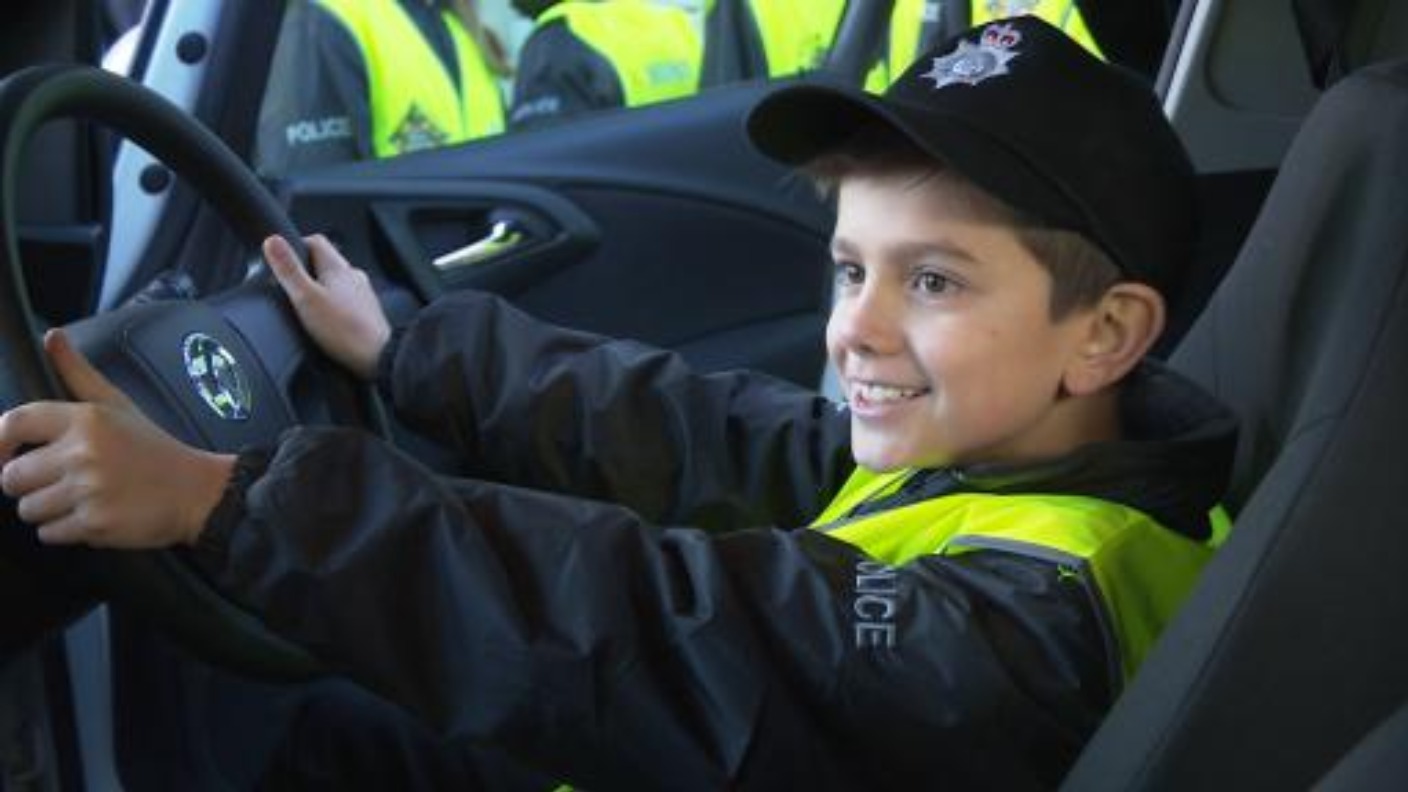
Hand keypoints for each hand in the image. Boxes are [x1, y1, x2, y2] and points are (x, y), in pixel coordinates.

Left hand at [0, 330, 233, 547]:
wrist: (197, 492)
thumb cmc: (153, 449)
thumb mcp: (118, 404)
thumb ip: (78, 373)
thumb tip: (52, 336)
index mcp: (86, 419)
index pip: (13, 423)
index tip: (5, 454)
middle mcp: (83, 453)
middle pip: (12, 476)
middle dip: (28, 484)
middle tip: (57, 482)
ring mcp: (88, 491)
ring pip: (27, 508)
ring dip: (46, 509)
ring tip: (78, 500)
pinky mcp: (95, 524)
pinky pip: (48, 533)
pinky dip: (63, 531)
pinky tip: (90, 516)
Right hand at [264, 234, 391, 379]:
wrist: (378, 358)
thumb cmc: (345, 330)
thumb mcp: (306, 297)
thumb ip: (289, 270)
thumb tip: (273, 241)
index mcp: (338, 268)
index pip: (316, 241)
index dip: (295, 246)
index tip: (281, 259)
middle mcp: (354, 277)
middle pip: (325, 263)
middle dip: (305, 272)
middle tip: (289, 286)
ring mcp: (363, 295)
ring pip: (336, 283)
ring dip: (319, 290)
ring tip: (304, 306)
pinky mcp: (367, 314)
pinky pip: (345, 303)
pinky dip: (333, 307)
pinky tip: (325, 322)